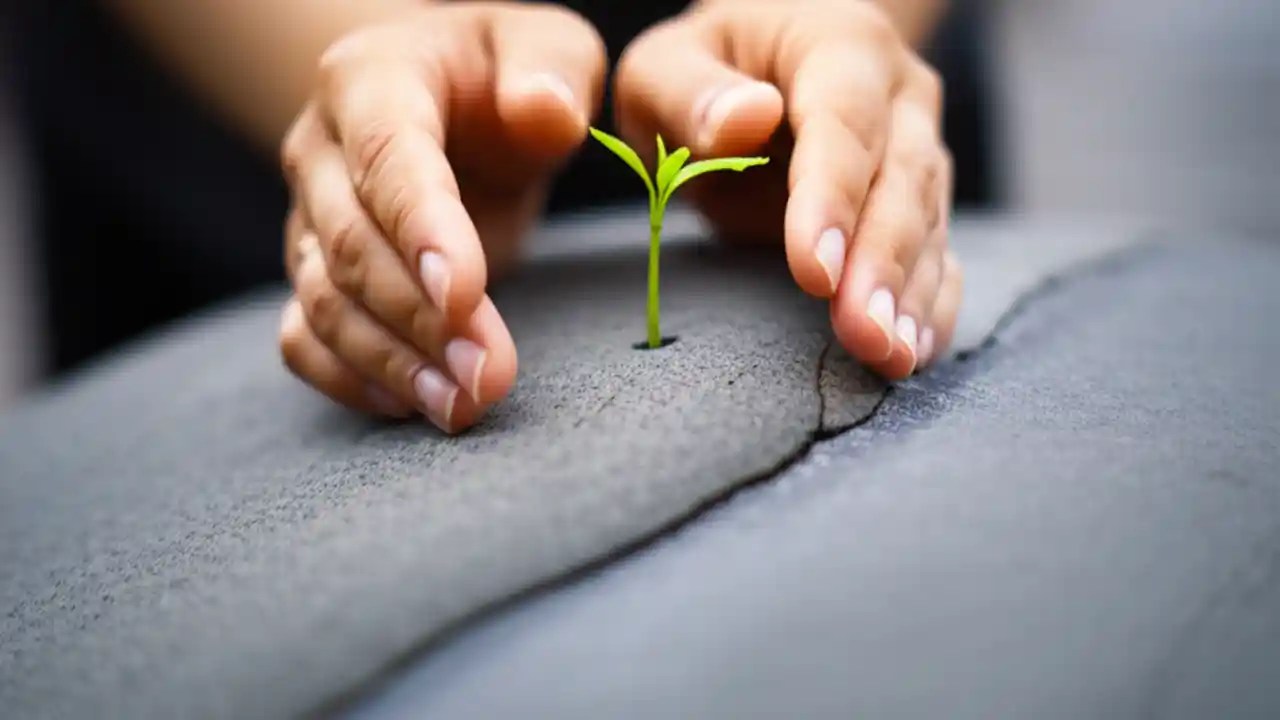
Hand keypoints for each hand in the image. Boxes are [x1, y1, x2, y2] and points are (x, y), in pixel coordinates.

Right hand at [278, 3, 605, 431]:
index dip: (421, 229)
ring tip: (463, 404)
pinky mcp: (314, 276)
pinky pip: (305, 339)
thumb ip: (550, 70)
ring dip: (393, 363)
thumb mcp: (545, 48)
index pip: (387, 157)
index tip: (465, 293)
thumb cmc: (504, 75)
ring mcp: (308, 219)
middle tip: (489, 373)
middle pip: (353, 245)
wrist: (451, 101)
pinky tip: (412, 405)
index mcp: (370, 78)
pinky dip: (349, 380)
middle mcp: (321, 151)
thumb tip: (546, 114)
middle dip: (421, 318)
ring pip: (326, 302)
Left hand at [615, 0, 962, 378]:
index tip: (814, 270)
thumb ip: (690, 90)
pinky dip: (931, 306)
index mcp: (841, 45)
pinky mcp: (921, 206)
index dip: (833, 198)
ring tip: (890, 355)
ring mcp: (920, 151)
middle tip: (864, 334)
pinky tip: (914, 350)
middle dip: (883, 265)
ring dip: (911, 297)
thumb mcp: (666, 64)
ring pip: (929, 224)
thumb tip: (741, 120)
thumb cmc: (706, 71)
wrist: (757, 70)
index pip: (844, 124)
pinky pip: (939, 255)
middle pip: (903, 181)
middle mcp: (899, 95)